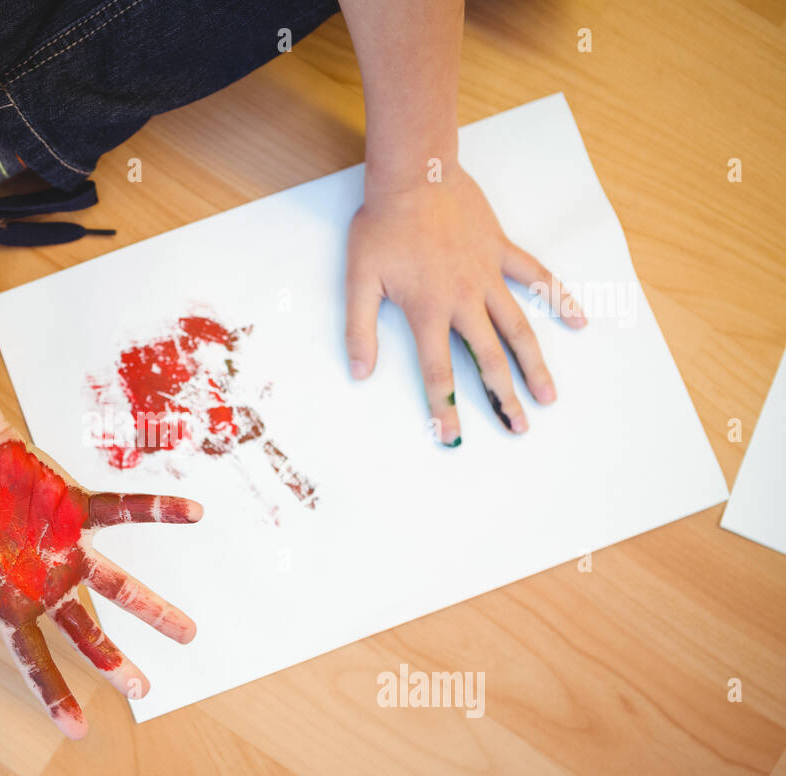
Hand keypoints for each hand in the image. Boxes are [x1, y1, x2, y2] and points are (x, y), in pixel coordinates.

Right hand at [0, 425, 201, 738]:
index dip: (54, 695)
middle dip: (114, 661)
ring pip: (118, 583)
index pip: (34, 659)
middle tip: (145, 692)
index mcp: (8, 601)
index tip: (79, 732)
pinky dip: (158, 510)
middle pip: (87, 631)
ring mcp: (66, 546)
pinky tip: (196, 513)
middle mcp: (45, 581)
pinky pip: (125, 510)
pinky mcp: (77, 507)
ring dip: (152, 606)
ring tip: (190, 633)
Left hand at [345, 167, 585, 445]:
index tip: (452, 437)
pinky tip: (580, 320)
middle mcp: (463, 300)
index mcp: (428, 312)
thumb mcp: (359, 281)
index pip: (437, 372)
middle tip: (518, 428)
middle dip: (502, 397)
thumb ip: (359, 330)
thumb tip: (360, 372)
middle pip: (488, 359)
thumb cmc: (381, 226)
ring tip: (549, 394)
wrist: (413, 175)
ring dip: (535, 364)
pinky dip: (559, 298)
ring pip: (518, 328)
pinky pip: (537, 276)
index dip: (444, 407)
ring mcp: (487, 275)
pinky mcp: (502, 250)